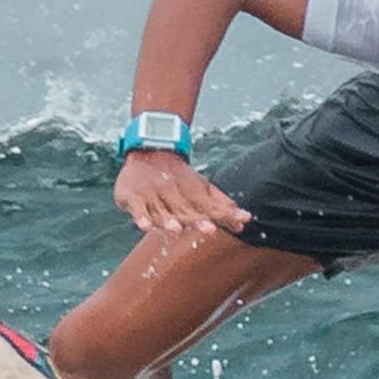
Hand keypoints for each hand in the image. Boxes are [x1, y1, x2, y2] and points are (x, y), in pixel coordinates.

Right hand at [114, 147, 252, 246]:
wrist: (148, 149)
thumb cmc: (178, 176)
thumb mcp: (201, 187)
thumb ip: (221, 206)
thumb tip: (245, 222)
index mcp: (191, 191)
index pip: (209, 205)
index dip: (225, 214)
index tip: (242, 219)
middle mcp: (173, 194)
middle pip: (185, 210)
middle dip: (197, 220)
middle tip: (210, 229)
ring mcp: (152, 195)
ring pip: (161, 211)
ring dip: (168, 220)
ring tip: (176, 229)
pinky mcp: (133, 196)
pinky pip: (137, 208)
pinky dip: (140, 216)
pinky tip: (145, 226)